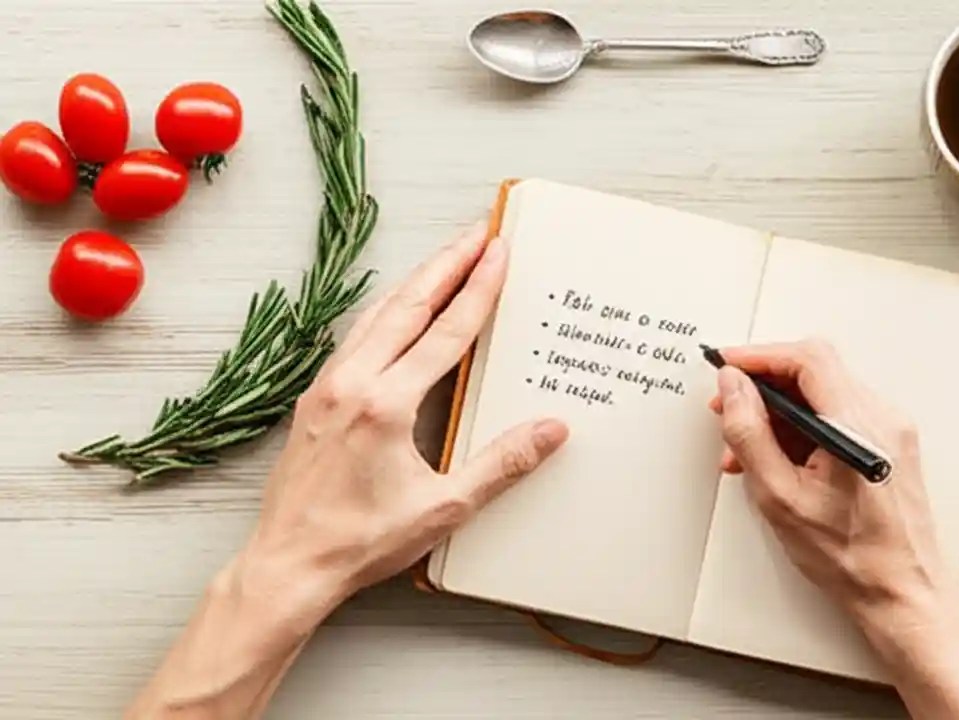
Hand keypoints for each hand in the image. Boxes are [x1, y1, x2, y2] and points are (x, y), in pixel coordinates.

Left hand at [240, 220, 568, 610]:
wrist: (288, 564)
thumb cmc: (361, 542)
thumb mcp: (444, 507)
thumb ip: (502, 463)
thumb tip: (551, 429)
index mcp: (386, 404)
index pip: (445, 331)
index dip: (478, 288)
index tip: (498, 251)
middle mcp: (353, 383)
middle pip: (408, 305)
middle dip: (447, 263)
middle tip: (477, 233)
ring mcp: (327, 386)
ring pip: (376, 314)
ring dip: (415, 281)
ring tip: (446, 257)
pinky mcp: (313, 398)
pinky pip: (355, 336)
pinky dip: (384, 309)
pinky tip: (396, 307)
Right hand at [709, 340, 958, 650]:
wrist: (903, 593)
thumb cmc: (853, 558)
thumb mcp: (781, 497)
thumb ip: (751, 434)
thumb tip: (733, 388)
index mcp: (858, 425)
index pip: (807, 359)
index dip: (759, 356)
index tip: (727, 366)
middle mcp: (882, 418)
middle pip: (814, 371)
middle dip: (763, 386)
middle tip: (727, 408)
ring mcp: (890, 430)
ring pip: (823, 394)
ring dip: (779, 413)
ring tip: (747, 452)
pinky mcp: (888, 445)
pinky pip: (837, 416)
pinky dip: (802, 429)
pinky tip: (779, 460)